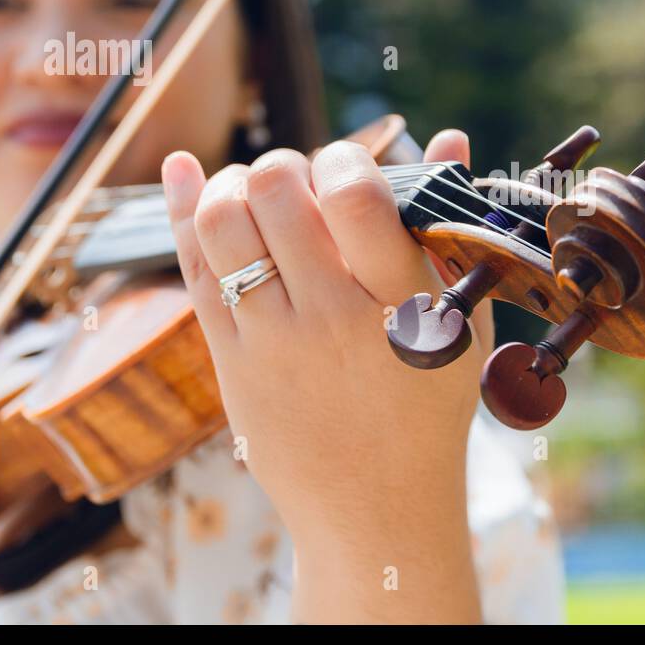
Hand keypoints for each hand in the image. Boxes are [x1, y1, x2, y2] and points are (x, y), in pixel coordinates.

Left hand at [161, 129, 490, 621]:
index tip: (349, 171)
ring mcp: (272, 342)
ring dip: (232, 185)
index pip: (354, 198)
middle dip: (283, 165)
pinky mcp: (229, 361)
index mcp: (401, 306)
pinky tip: (189, 172)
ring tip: (256, 194)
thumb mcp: (461, 321)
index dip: (343, 159)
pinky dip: (184, 208)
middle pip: (274, 194)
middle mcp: (331, 320)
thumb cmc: (428, 407)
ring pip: (221, 224)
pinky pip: (192, 269)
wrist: (376, 508)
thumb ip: (449, 227)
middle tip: (299, 184)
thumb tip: (446, 135)